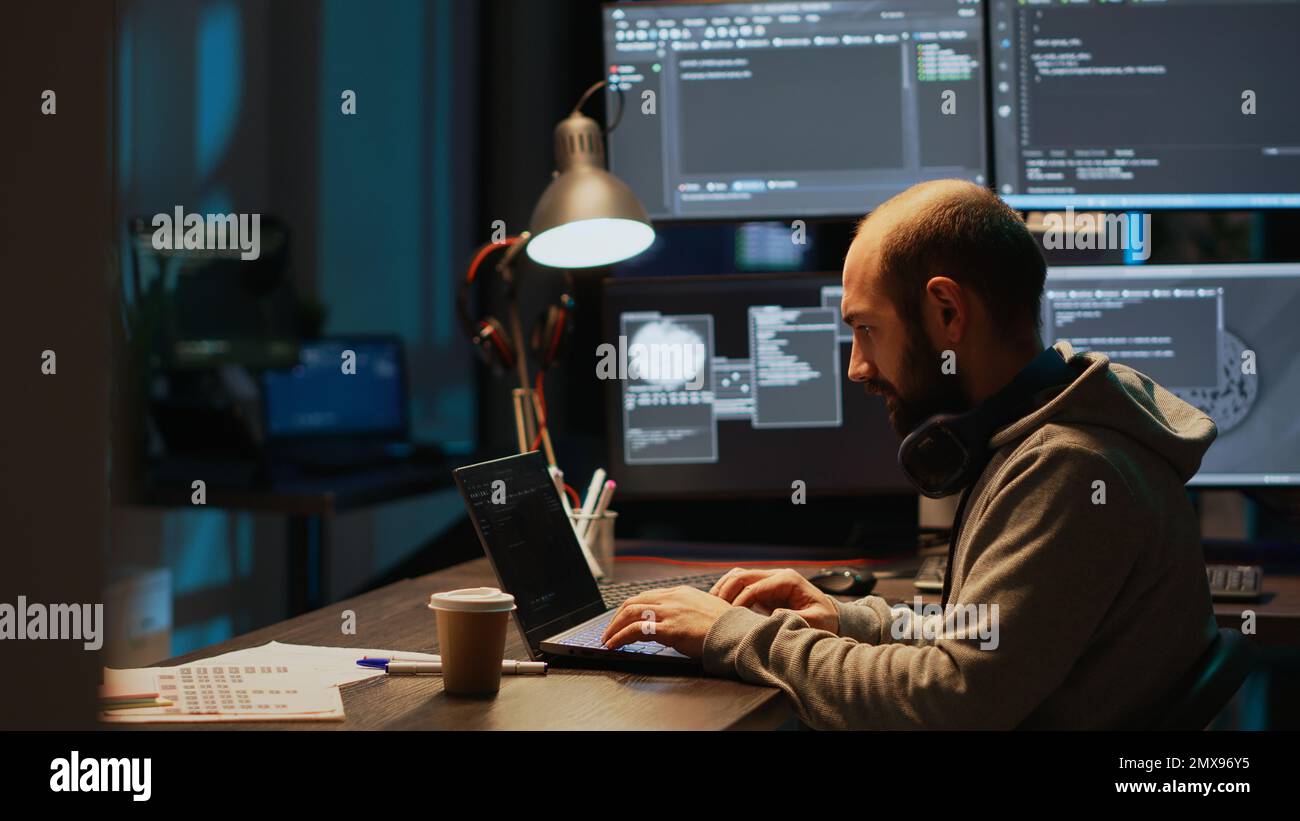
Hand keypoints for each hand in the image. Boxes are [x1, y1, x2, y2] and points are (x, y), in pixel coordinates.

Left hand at [600, 586, 734, 658]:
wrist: (736, 633)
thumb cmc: (727, 625)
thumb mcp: (706, 608)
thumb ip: (690, 609)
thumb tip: (683, 619)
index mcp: (681, 592)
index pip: (647, 596)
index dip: (631, 608)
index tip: (623, 618)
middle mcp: (672, 598)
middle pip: (634, 602)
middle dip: (617, 616)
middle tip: (609, 629)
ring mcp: (669, 612)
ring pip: (630, 613)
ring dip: (614, 627)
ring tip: (607, 639)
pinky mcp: (668, 629)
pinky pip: (635, 631)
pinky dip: (620, 637)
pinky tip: (614, 645)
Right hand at [709, 568, 839, 633]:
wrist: (829, 617)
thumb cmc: (824, 620)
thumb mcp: (816, 622)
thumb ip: (797, 619)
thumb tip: (773, 616)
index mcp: (788, 580)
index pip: (755, 586)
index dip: (740, 600)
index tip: (731, 616)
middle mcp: (776, 576)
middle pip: (742, 575)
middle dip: (726, 591)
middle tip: (715, 610)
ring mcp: (769, 580)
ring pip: (738, 576)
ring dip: (723, 588)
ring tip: (711, 606)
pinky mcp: (763, 589)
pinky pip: (740, 585)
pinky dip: (727, 592)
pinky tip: (719, 606)